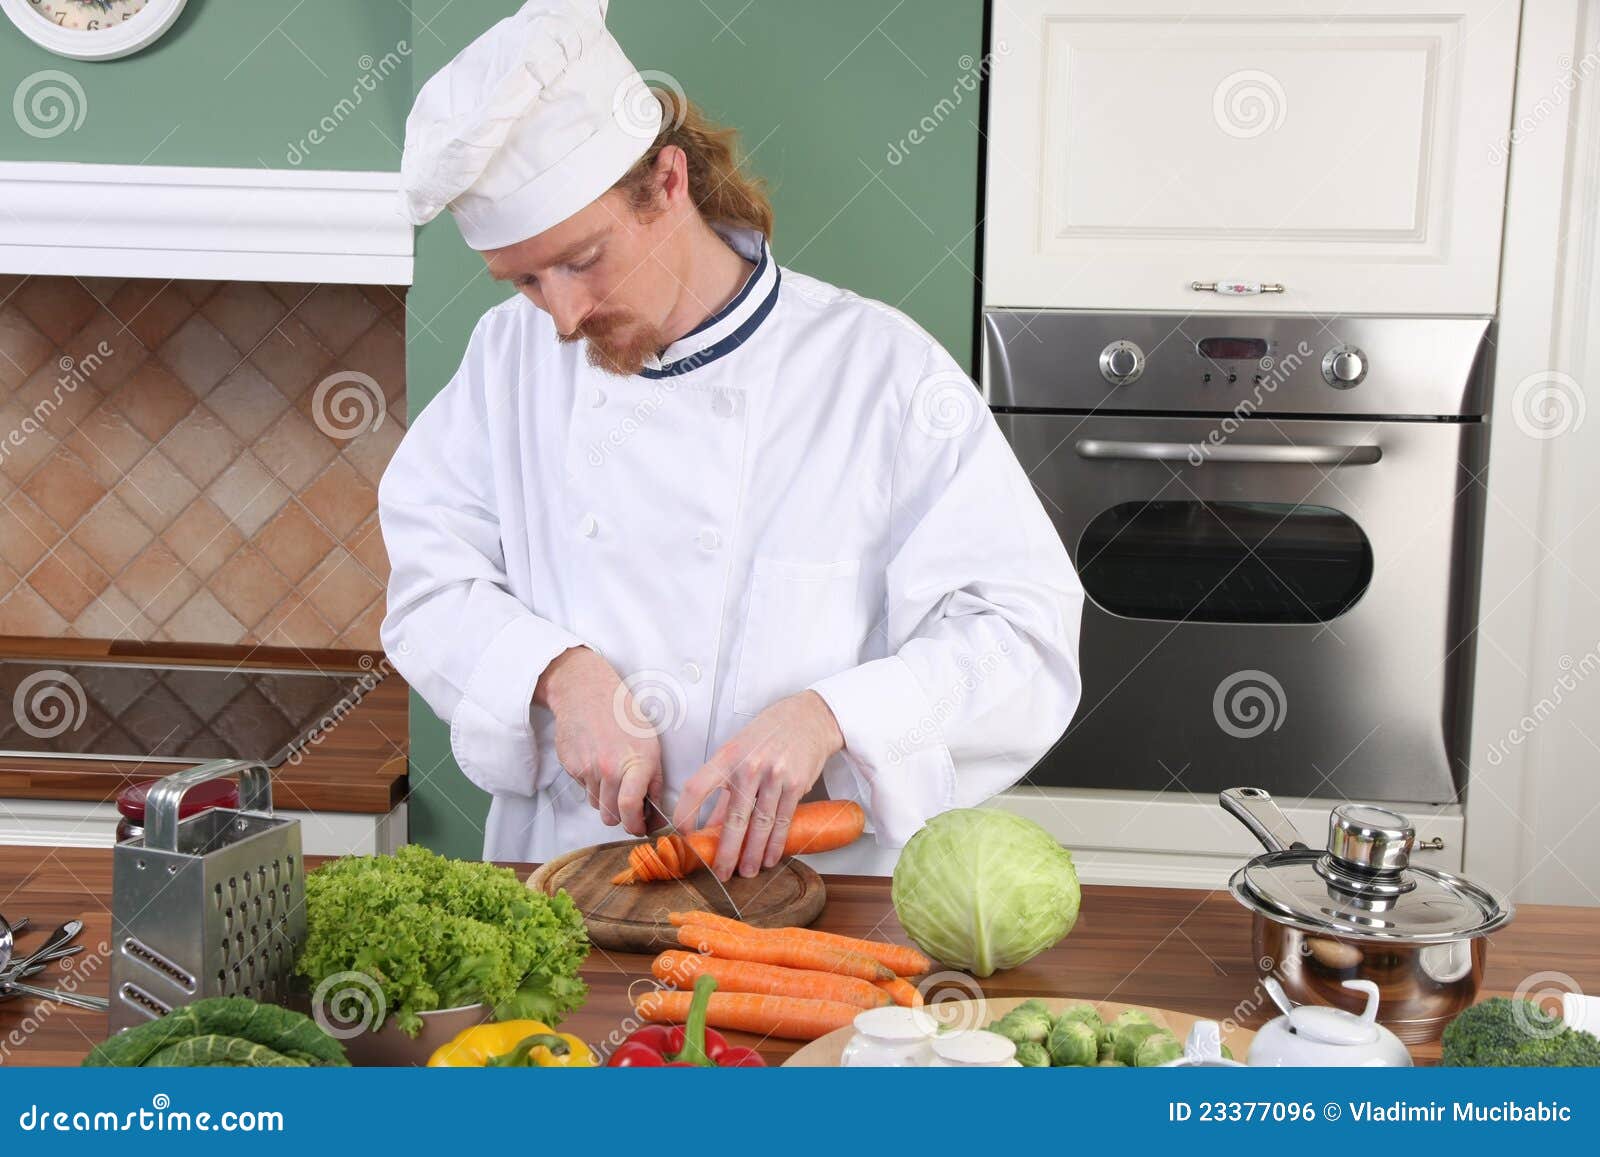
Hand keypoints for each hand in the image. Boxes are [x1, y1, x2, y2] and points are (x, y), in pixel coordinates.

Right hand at [536, 647, 663, 835]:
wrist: (586, 692)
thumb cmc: (623, 714)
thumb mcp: (651, 744)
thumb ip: (654, 780)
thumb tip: (655, 811)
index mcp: (636, 762)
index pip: (629, 809)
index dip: (634, 826)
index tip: (639, 828)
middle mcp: (610, 768)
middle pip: (610, 816)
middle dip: (620, 816)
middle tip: (627, 805)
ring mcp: (587, 768)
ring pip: (596, 805)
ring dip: (605, 798)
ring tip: (611, 774)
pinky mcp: (569, 766)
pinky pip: (583, 789)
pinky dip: (591, 783)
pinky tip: (596, 761)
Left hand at [672, 690, 844, 880]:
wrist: (808, 717)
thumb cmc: (768, 734)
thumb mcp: (738, 752)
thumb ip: (723, 789)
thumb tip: (708, 827)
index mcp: (727, 756)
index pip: (697, 787)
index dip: (686, 813)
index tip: (684, 835)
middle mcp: (749, 766)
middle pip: (734, 817)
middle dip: (726, 851)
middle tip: (721, 873)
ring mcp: (774, 775)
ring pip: (760, 824)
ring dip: (753, 853)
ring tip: (747, 872)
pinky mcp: (796, 784)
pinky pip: (783, 819)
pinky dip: (775, 842)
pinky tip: (769, 856)